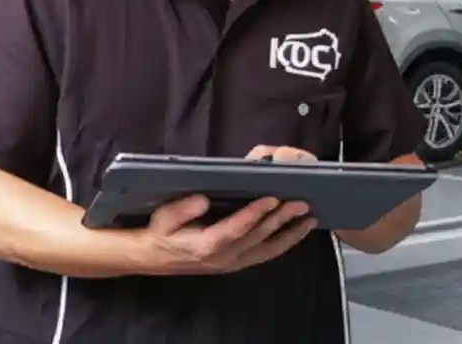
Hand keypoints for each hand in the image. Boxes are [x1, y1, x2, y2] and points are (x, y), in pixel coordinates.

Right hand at [137, 147, 319, 275]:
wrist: (154, 258)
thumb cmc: (160, 233)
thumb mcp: (163, 218)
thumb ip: (182, 209)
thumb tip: (203, 200)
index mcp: (206, 244)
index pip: (236, 228)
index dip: (255, 214)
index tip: (272, 199)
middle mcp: (223, 257)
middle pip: (258, 238)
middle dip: (281, 219)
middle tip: (300, 203)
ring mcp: (232, 263)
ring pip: (267, 250)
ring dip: (289, 234)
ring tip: (308, 220)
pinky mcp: (236, 263)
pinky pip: (264, 255)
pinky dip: (282, 244)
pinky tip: (293, 233)